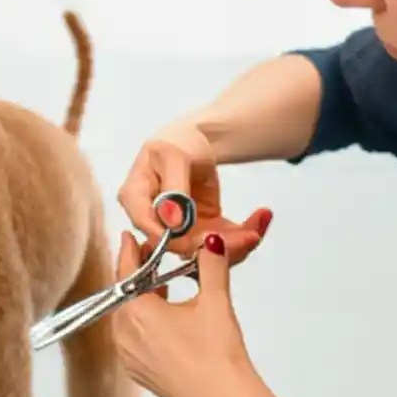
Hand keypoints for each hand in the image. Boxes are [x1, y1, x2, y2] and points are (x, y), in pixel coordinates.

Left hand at [111, 229, 265, 396]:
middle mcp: (124, 335)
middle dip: (139, 275)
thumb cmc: (217, 355)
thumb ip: (211, 264)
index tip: (129, 237)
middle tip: (153, 259)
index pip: (125, 272)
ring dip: (142, 300)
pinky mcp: (138, 372)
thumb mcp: (215, 301)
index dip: (129, 251)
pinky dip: (144, 324)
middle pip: (124, 295)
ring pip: (127, 318)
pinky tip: (165, 321)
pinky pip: (133, 339)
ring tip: (163, 288)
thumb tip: (211, 242)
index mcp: (136, 313)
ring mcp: (128, 356)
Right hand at [117, 128, 271, 263]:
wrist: (194, 145)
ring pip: (204, 252)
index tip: (207, 239)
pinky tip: (260, 219)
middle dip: (217, 246)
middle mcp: (152, 222)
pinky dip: (243, 235)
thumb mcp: (175, 157)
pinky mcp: (198, 234)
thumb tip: (172, 222)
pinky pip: (220, 244)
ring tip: (259, 224)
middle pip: (180, 247)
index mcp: (135, 199)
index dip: (176, 240)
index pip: (148, 228)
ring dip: (235, 244)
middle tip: (249, 235)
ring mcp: (176, 231)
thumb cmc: (177, 144)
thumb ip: (174, 189)